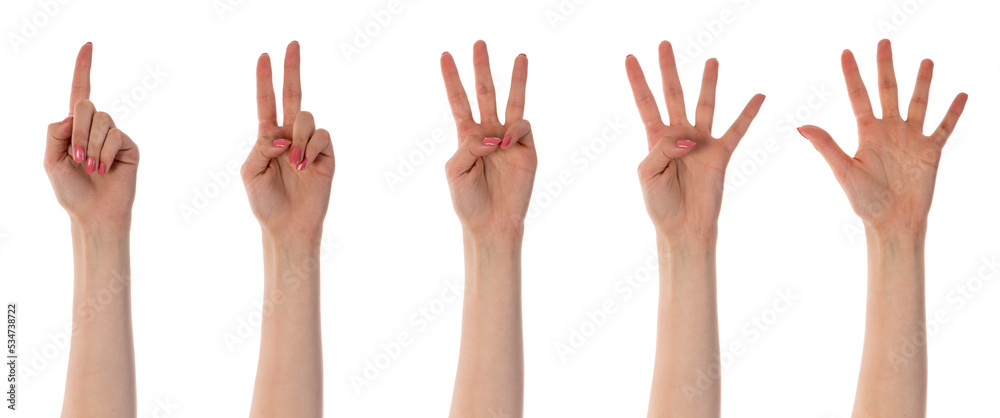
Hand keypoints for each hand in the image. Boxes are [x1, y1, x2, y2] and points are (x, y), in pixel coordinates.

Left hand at [44, 43, 138, 230]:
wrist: (94, 213)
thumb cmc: (71, 190)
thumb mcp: (50, 160)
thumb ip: (55, 133)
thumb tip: (72, 115)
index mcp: (74, 127)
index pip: (79, 92)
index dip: (83, 68)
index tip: (88, 44)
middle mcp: (95, 127)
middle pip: (86, 106)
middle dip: (78, 131)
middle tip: (77, 156)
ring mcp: (114, 136)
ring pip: (102, 122)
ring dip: (92, 146)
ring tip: (91, 169)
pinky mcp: (129, 147)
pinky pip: (116, 136)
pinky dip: (105, 153)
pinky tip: (104, 170)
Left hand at [241, 41, 334, 242]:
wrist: (288, 226)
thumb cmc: (265, 202)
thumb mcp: (250, 172)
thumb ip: (261, 146)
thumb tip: (283, 135)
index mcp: (268, 137)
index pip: (266, 101)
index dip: (265, 79)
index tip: (264, 55)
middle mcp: (290, 135)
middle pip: (293, 95)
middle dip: (292, 68)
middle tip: (293, 43)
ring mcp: (310, 144)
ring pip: (306, 118)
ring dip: (298, 137)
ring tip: (294, 163)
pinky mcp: (327, 155)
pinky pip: (322, 135)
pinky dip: (311, 146)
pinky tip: (305, 164)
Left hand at [440, 41, 535, 240]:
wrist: (491, 224)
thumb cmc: (468, 201)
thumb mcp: (455, 170)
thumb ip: (468, 145)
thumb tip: (493, 134)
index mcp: (467, 136)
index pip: (458, 101)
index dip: (451, 79)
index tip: (445, 56)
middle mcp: (489, 133)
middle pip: (484, 93)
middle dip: (482, 68)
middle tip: (479, 43)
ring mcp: (509, 140)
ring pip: (513, 102)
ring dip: (517, 79)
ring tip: (521, 57)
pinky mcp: (527, 149)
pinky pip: (522, 127)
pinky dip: (513, 130)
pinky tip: (504, 143)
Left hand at [625, 41, 764, 239]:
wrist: (683, 228)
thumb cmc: (660, 204)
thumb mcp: (648, 174)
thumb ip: (661, 149)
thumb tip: (687, 137)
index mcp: (655, 139)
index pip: (645, 102)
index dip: (637, 81)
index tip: (630, 58)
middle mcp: (679, 135)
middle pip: (672, 94)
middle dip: (668, 69)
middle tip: (664, 43)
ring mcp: (701, 143)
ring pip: (704, 105)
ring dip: (708, 83)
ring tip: (711, 60)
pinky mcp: (720, 154)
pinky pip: (736, 130)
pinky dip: (748, 113)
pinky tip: (759, 95)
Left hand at [799, 39, 967, 235]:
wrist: (892, 221)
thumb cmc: (864, 201)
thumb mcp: (843, 170)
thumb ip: (826, 146)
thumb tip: (801, 126)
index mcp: (867, 133)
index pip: (858, 96)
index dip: (852, 75)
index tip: (845, 52)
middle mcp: (889, 130)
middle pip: (887, 90)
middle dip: (886, 67)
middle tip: (883, 42)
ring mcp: (911, 139)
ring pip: (917, 103)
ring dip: (922, 82)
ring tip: (925, 60)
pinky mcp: (930, 151)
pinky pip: (944, 127)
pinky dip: (952, 112)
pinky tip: (960, 95)